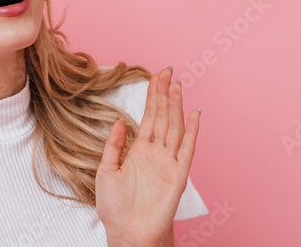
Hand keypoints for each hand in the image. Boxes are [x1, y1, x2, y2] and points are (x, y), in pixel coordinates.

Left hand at [95, 68, 200, 246]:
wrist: (127, 233)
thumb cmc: (115, 208)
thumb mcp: (105, 171)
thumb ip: (113, 145)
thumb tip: (120, 120)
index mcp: (138, 150)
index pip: (148, 117)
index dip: (152, 95)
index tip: (156, 75)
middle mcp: (155, 153)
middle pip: (163, 116)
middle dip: (164, 93)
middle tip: (168, 70)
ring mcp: (168, 163)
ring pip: (174, 127)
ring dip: (177, 106)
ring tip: (177, 84)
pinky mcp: (177, 175)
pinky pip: (187, 149)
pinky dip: (192, 132)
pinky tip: (195, 114)